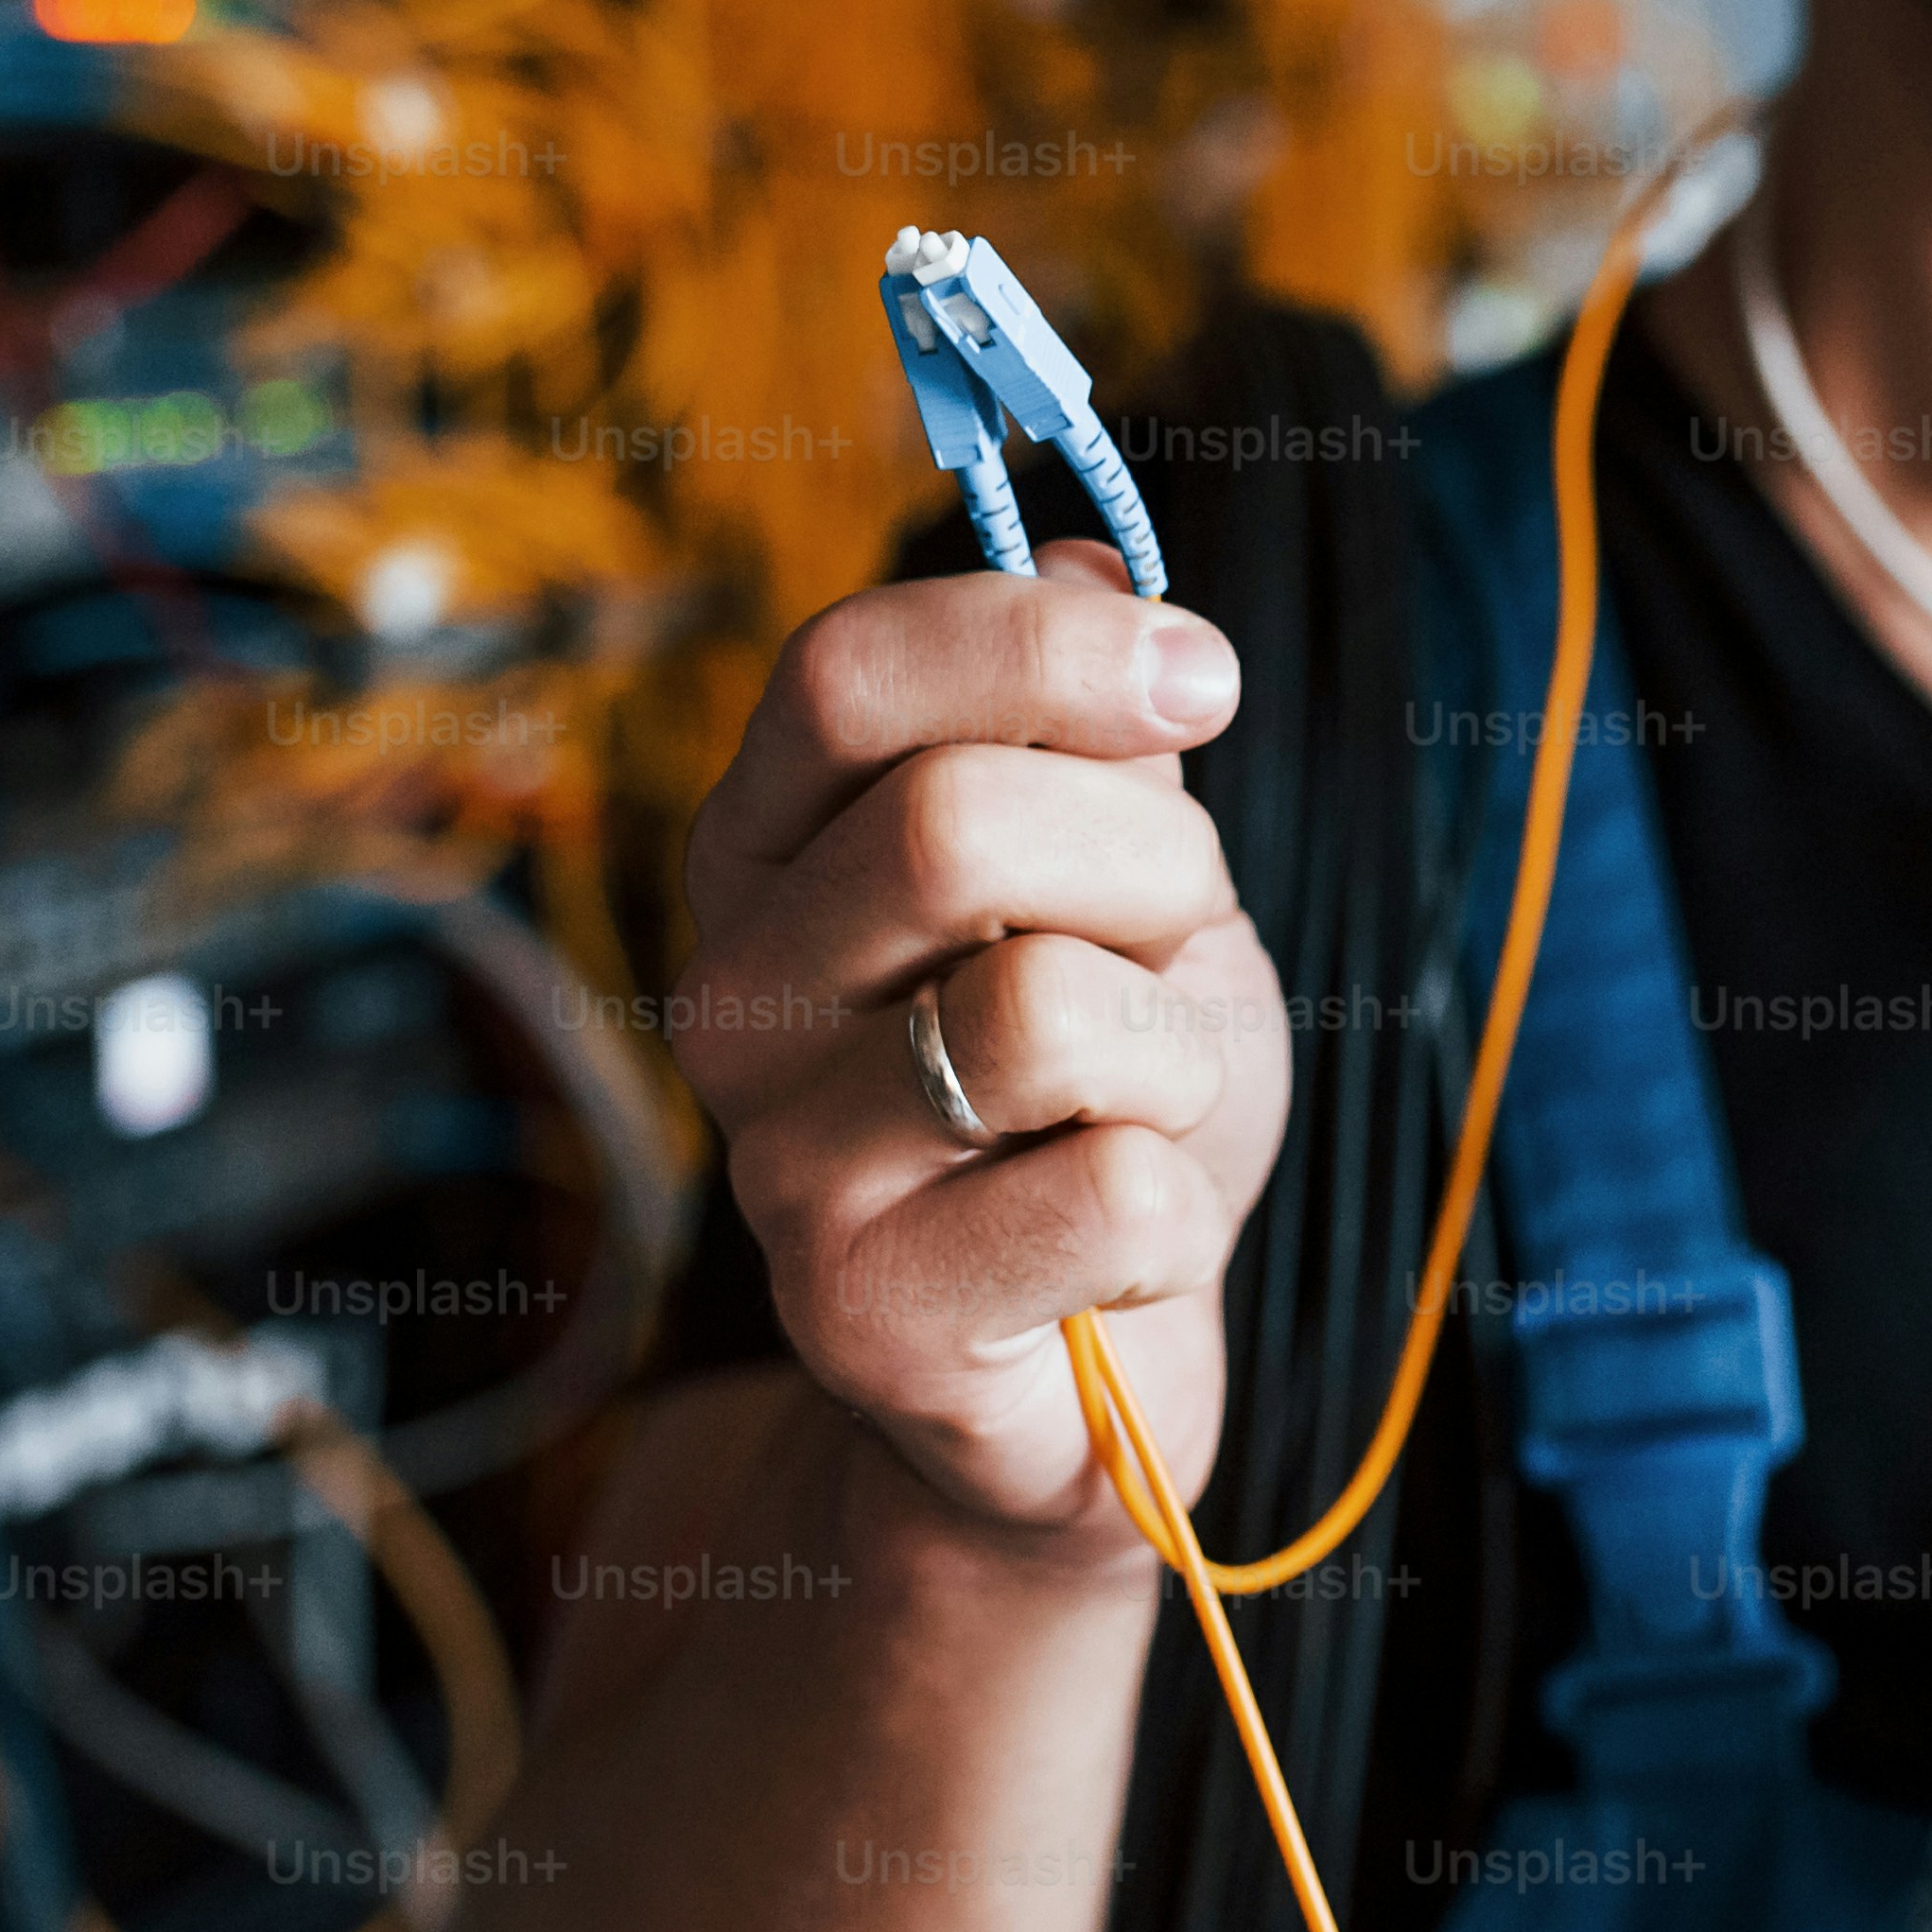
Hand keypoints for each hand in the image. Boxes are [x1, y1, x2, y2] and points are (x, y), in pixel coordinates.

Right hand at [671, 544, 1290, 1548]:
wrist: (1084, 1380)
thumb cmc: (1097, 1101)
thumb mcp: (1117, 883)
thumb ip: (1091, 731)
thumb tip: (1090, 551)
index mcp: (765, 853)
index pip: (845, 670)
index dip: (1049, 643)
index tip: (1200, 680)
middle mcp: (731, 998)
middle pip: (953, 822)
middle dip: (1154, 865)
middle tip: (1181, 941)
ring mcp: (778, 1167)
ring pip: (1047, 1009)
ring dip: (1177, 1051)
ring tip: (1141, 1111)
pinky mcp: (860, 1320)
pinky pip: (1108, 1192)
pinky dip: (1182, 1217)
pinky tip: (1124, 1255)